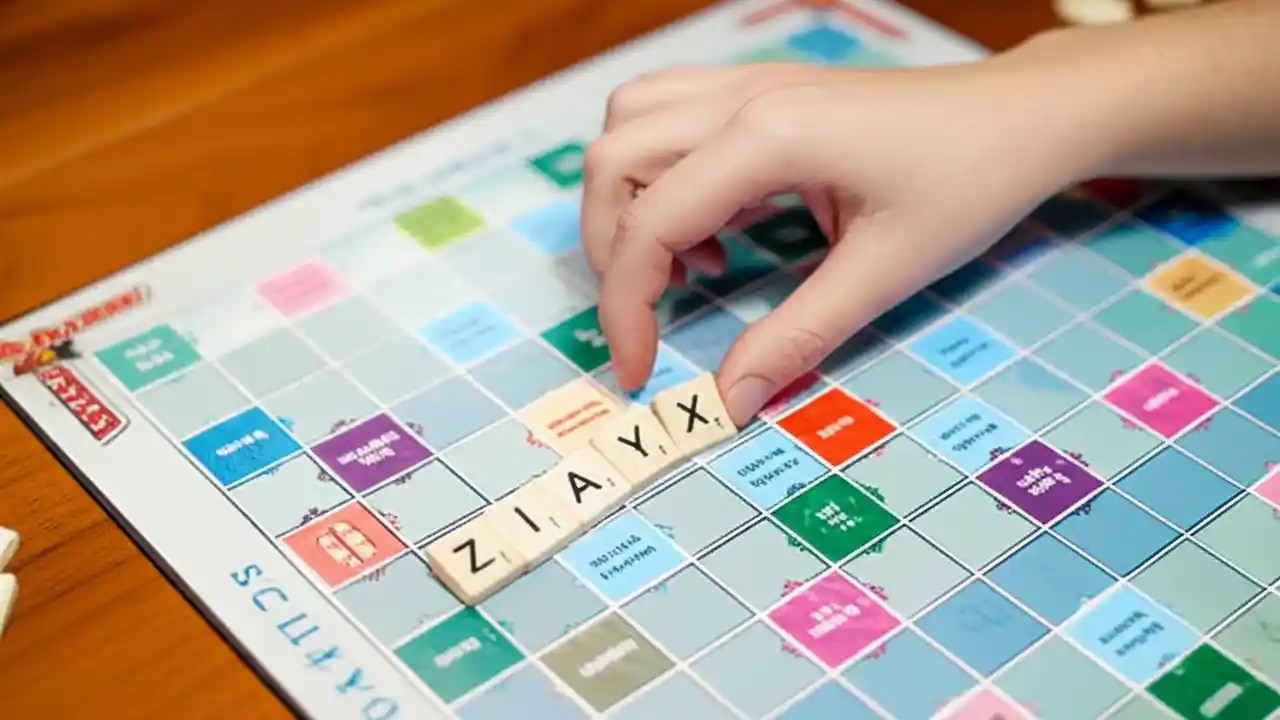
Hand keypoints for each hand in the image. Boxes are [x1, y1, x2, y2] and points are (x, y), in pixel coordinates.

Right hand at [581, 55, 1101, 426]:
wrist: (1024, 117)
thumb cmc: (970, 183)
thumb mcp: (887, 272)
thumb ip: (797, 336)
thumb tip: (728, 400)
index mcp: (770, 136)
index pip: (651, 223)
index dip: (626, 308)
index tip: (640, 372)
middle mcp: (743, 96)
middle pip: (613, 161)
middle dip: (611, 251)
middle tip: (656, 314)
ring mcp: (749, 83)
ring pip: (629, 125)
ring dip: (630, 202)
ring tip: (688, 265)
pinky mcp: (762, 90)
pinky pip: (668, 117)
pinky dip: (662, 177)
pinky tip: (718, 229)